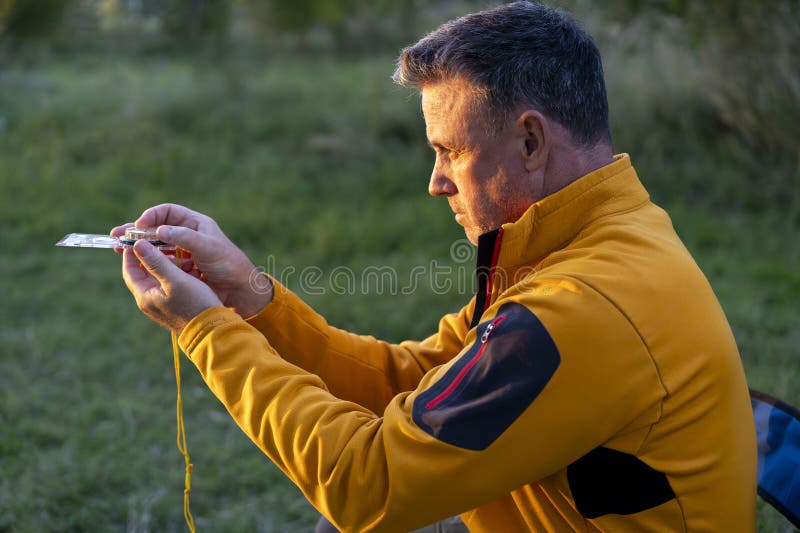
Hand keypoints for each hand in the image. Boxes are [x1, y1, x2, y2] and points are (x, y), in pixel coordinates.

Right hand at [111, 204, 272, 317]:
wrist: (239, 288)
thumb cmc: (228, 263)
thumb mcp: (207, 247)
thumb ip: (184, 238)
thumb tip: (158, 231)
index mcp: (195, 223)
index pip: (167, 212)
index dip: (151, 216)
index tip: (138, 225)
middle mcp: (187, 234)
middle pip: (156, 228)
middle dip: (136, 231)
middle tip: (116, 236)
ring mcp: (182, 251)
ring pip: (155, 245)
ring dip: (139, 247)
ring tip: (119, 250)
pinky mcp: (181, 267)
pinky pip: (161, 261)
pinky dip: (148, 261)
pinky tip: (136, 265)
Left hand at [122, 239, 222, 331]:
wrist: (213, 329)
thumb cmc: (195, 304)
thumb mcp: (176, 279)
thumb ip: (156, 262)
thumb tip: (137, 245)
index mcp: (145, 296)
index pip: (130, 270)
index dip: (132, 253)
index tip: (138, 238)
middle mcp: (150, 301)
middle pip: (144, 273)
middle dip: (153, 257)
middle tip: (163, 244)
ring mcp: (162, 305)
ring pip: (159, 278)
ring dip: (168, 265)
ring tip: (182, 257)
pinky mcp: (174, 306)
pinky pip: (170, 285)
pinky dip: (177, 275)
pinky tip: (190, 270)